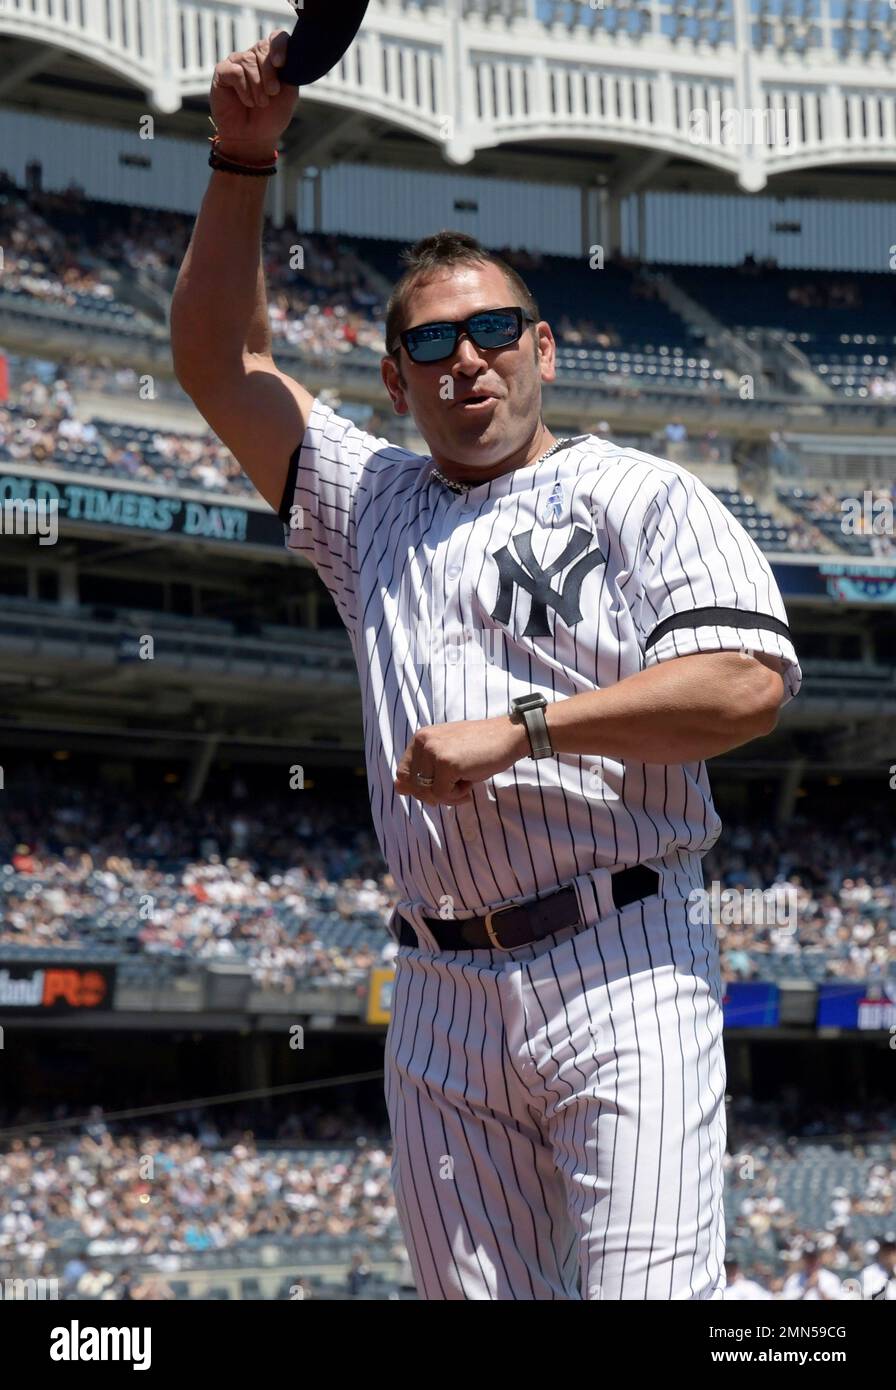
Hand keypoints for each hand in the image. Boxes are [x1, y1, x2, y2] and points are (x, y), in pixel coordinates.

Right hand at [210, 30, 298, 159]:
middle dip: (270, 73)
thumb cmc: (271, 117)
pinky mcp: (222, 73)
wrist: (254, 139)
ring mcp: (236, 63)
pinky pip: (234, 71)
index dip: (279, 46)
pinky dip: (244, 89)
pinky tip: (246, 101)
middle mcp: (253, 57)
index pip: (276, 38)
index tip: (281, 65)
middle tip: (272, 93)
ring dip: (257, 86)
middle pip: (262, 48)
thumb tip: (287, 53)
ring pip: (248, 60)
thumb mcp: (288, 94)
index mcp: (271, 59)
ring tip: (259, 103)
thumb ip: (290, 71)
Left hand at [394, 717, 529, 805]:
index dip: (421, 786)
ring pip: (426, 793)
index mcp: (421, 738)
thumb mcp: (447, 757)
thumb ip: (422, 771)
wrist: (508, 736)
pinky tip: (471, 781)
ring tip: (465, 780)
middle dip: (435, 793)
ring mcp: (434, 751)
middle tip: (457, 784)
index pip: (404, 773)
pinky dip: (457, 796)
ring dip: (447, 795)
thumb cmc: (480, 748)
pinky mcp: (447, 763)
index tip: (444, 782)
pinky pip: (442, 795)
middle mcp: (423, 741)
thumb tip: (398, 789)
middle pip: (413, 786)